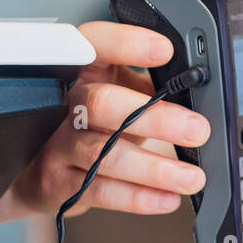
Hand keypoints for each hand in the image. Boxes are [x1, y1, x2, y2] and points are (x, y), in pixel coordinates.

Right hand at [0, 21, 209, 222]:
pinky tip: (167, 198)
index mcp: (83, 73)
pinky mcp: (58, 183)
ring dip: (153, 168)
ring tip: (191, 177)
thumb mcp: (121, 95)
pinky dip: (139, 197)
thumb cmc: (95, 126)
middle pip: (102, 104)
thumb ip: (151, 89)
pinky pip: (100, 192)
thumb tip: (199, 94)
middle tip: (197, 130)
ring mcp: (58, 145)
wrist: (42, 172)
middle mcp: (65, 105)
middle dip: (155, 118)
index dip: (126, 43)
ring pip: (102, 154)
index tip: (164, 50)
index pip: (94, 45)